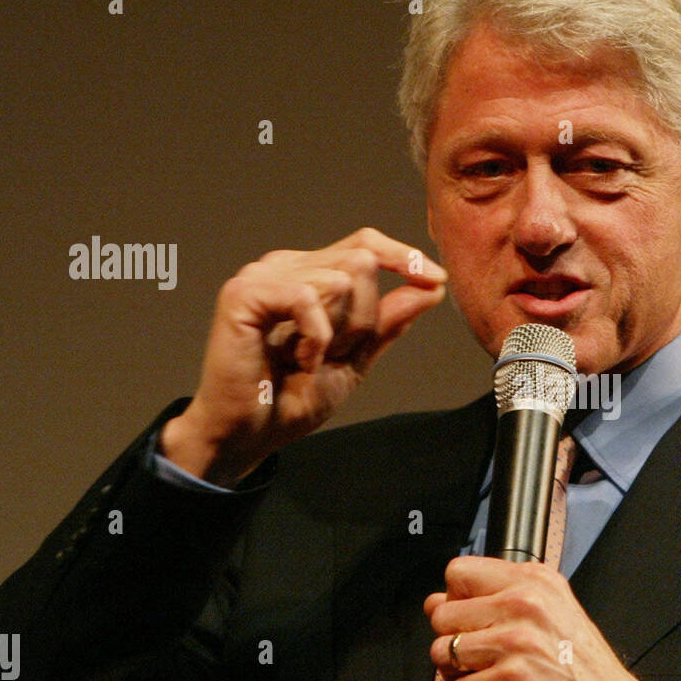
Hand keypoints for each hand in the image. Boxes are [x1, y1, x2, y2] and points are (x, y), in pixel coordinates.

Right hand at [161, 229, 446, 484]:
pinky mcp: (244, 293)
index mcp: (309, 274)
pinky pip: (308, 296)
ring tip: (309, 360)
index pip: (365, 244)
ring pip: (341, 278)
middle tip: (335, 356)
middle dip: (364, 319)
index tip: (437, 281)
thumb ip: (388, 322)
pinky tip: (296, 358)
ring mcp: (263, 276)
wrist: (250, 435)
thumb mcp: (356, 360)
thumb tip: (431, 287)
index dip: (404, 257)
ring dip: (340, 331)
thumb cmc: (290, 399)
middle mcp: (285, 266)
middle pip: (361, 263)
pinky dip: (315, 336)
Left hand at [425, 556, 642, 680]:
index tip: (477, 621)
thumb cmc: (583, 670)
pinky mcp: (509, 679)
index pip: (458, 572)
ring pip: (443, 652)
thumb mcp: (551, 612)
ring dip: (462, 674)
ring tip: (496, 679)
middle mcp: (524, 602)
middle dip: (455, 642)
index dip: (458, 601)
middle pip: (443, 614)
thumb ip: (495, 600)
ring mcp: (516, 640)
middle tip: (489, 659)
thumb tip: (433, 602)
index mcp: (534, 579)